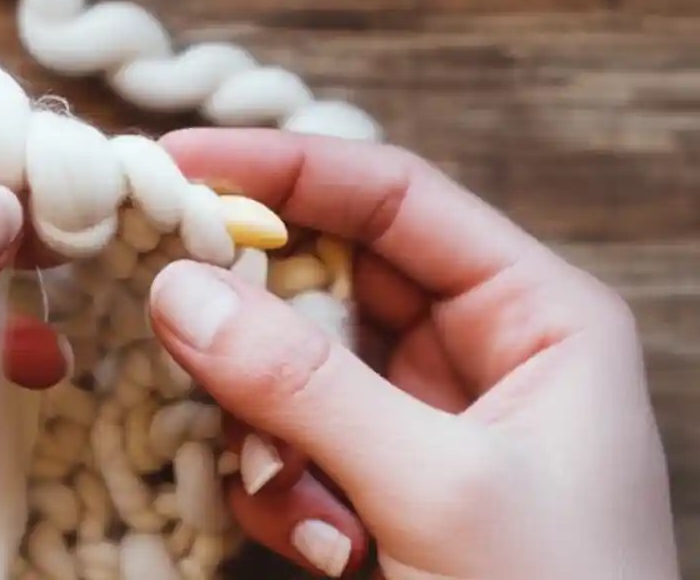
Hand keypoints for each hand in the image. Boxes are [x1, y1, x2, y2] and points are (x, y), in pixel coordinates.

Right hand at [147, 129, 678, 578]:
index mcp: (535, 314)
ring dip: (264, 425)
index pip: (393, 196)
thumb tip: (180, 292)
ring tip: (290, 497)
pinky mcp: (376, 481)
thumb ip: (304, 385)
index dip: (285, 170)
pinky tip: (319, 545)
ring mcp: (421, 419)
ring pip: (294, 365)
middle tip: (172, 315)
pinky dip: (273, 486)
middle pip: (330, 278)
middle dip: (258, 319)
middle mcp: (478, 350)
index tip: (177, 166)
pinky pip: (288, 441)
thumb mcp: (435, 489)